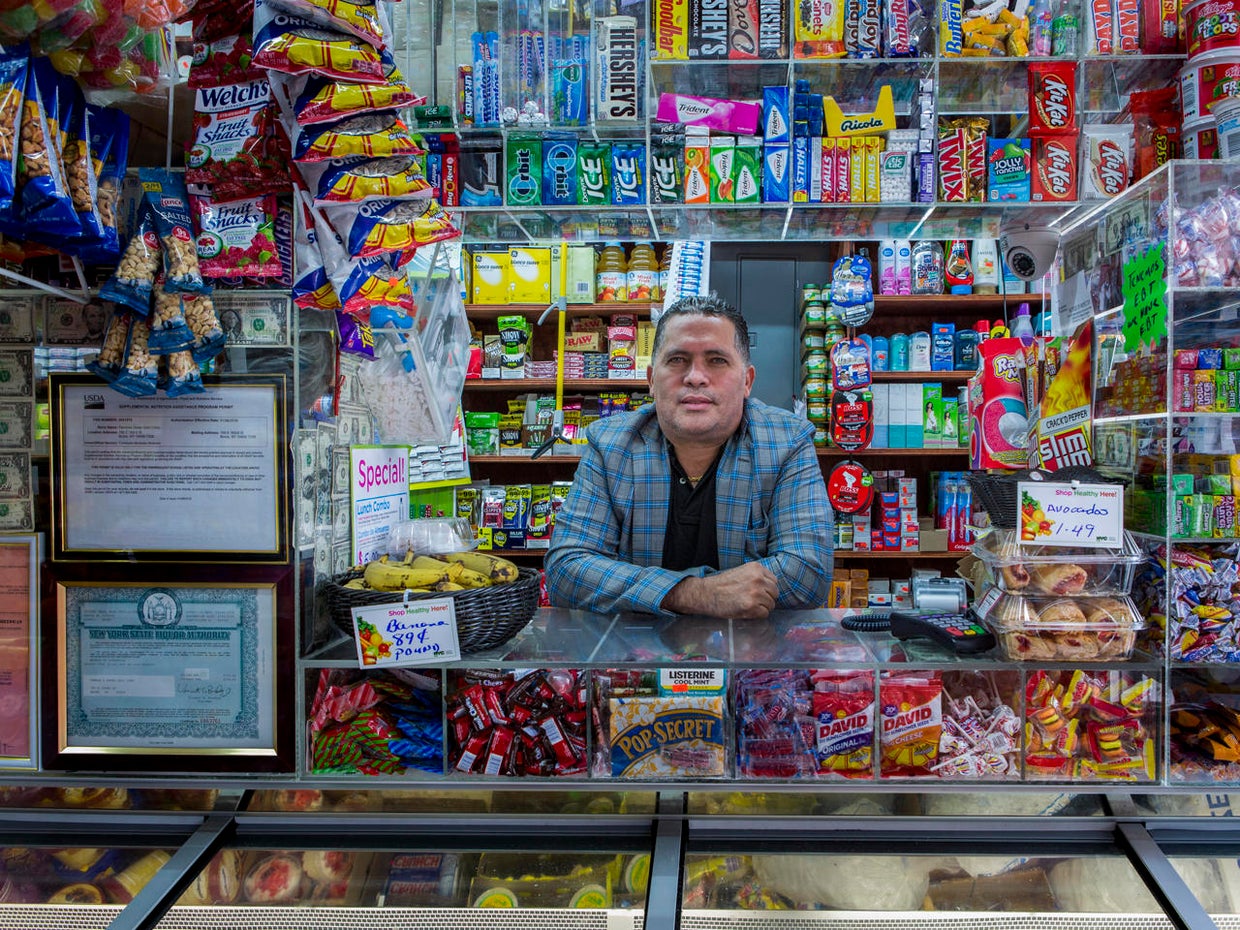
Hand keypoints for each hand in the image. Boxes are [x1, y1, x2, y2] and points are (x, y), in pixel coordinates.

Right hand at [663, 562, 778, 619]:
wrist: (706, 593)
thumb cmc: (722, 585)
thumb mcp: (742, 572)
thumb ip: (757, 577)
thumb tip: (770, 588)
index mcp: (756, 568)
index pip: (774, 581)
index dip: (767, 589)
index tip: (758, 593)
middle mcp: (758, 579)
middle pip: (775, 593)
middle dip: (766, 599)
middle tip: (753, 602)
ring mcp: (756, 593)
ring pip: (771, 604)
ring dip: (762, 608)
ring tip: (747, 606)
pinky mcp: (751, 606)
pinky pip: (764, 614)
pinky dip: (757, 615)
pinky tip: (746, 611)